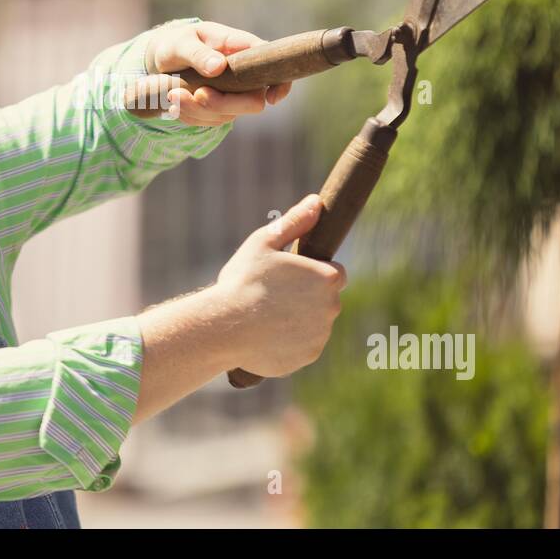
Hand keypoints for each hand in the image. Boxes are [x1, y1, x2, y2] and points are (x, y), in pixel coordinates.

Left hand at [138, 20, 291, 125]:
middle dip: (222, 103)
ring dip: (197, 110)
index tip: (271, 98)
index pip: (272, 66)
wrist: (164, 60)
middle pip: (252, 101)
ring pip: (227, 115)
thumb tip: (218, 66)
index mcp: (242, 48)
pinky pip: (209, 122)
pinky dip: (190, 115)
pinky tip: (175, 102)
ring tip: (173, 95)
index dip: (280, 84)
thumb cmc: (177, 44)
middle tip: (196, 94)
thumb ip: (198, 54)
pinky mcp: (219, 109)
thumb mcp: (181, 43)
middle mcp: (244, 74)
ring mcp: (234, 94)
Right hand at [209, 193, 345, 377]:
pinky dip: (291, 341)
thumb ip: (295, 221)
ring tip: (268, 316)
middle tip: (275, 295)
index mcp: (327, 277)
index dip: (314, 273)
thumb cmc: (243, 281)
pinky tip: (268, 334)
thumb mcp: (264, 242)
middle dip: (307, 297)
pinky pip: (304, 346)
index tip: (292, 276)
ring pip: (315, 323)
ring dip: (300, 319)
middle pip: (326, 299)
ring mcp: (321, 335)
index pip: (336, 273)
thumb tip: (317, 201)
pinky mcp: (308, 357)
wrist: (224, 327)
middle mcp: (332, 307)